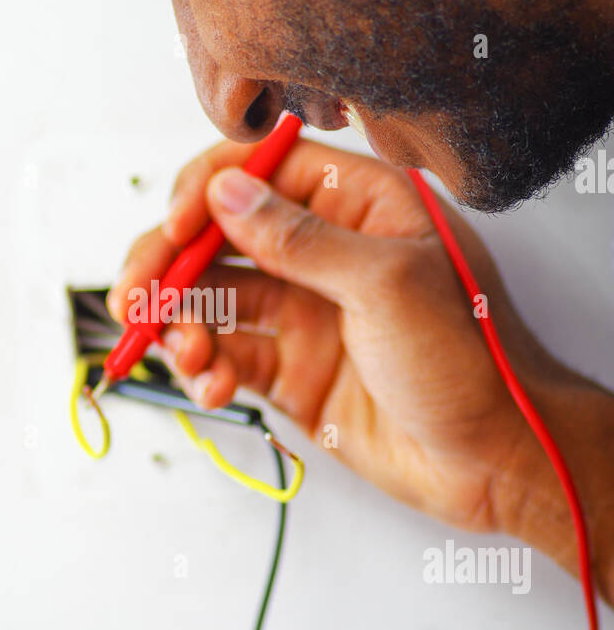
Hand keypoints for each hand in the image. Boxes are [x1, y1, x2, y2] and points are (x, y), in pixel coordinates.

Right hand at [110, 139, 613, 596]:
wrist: (495, 459)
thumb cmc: (470, 358)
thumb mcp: (384, 284)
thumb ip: (297, 238)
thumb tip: (224, 192)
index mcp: (358, 205)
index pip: (259, 170)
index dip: (205, 193)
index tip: (173, 231)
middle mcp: (323, 251)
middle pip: (218, 235)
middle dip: (168, 265)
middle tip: (135, 299)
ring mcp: (303, 312)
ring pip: (212, 299)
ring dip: (182, 324)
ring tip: (189, 356)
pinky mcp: (291, 371)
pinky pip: (226, 357)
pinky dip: (206, 371)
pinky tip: (214, 387)